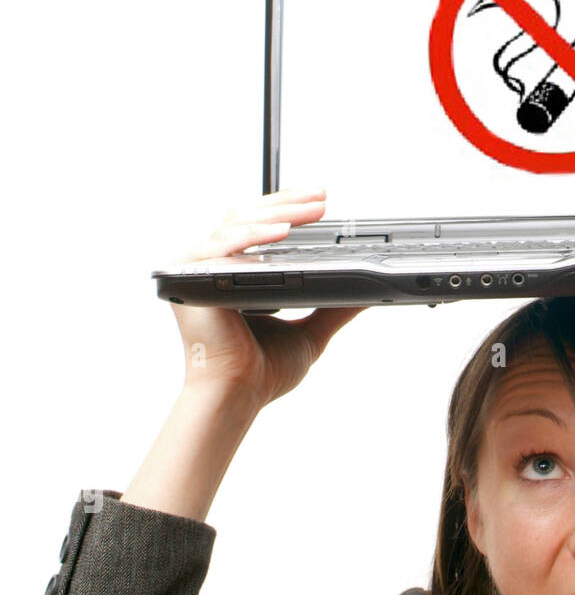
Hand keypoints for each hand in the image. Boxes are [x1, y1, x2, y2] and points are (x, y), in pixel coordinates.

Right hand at [167, 187, 364, 408]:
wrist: (239, 396)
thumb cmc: (262, 372)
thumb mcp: (310, 331)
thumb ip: (334, 309)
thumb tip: (367, 292)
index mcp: (235, 273)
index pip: (259, 225)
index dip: (288, 208)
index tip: (321, 201)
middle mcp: (213, 266)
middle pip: (247, 217)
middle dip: (289, 204)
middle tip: (323, 199)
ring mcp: (197, 269)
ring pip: (238, 223)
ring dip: (279, 213)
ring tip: (314, 211)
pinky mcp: (188, 277)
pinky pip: (222, 246)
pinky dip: (253, 236)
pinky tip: (282, 232)